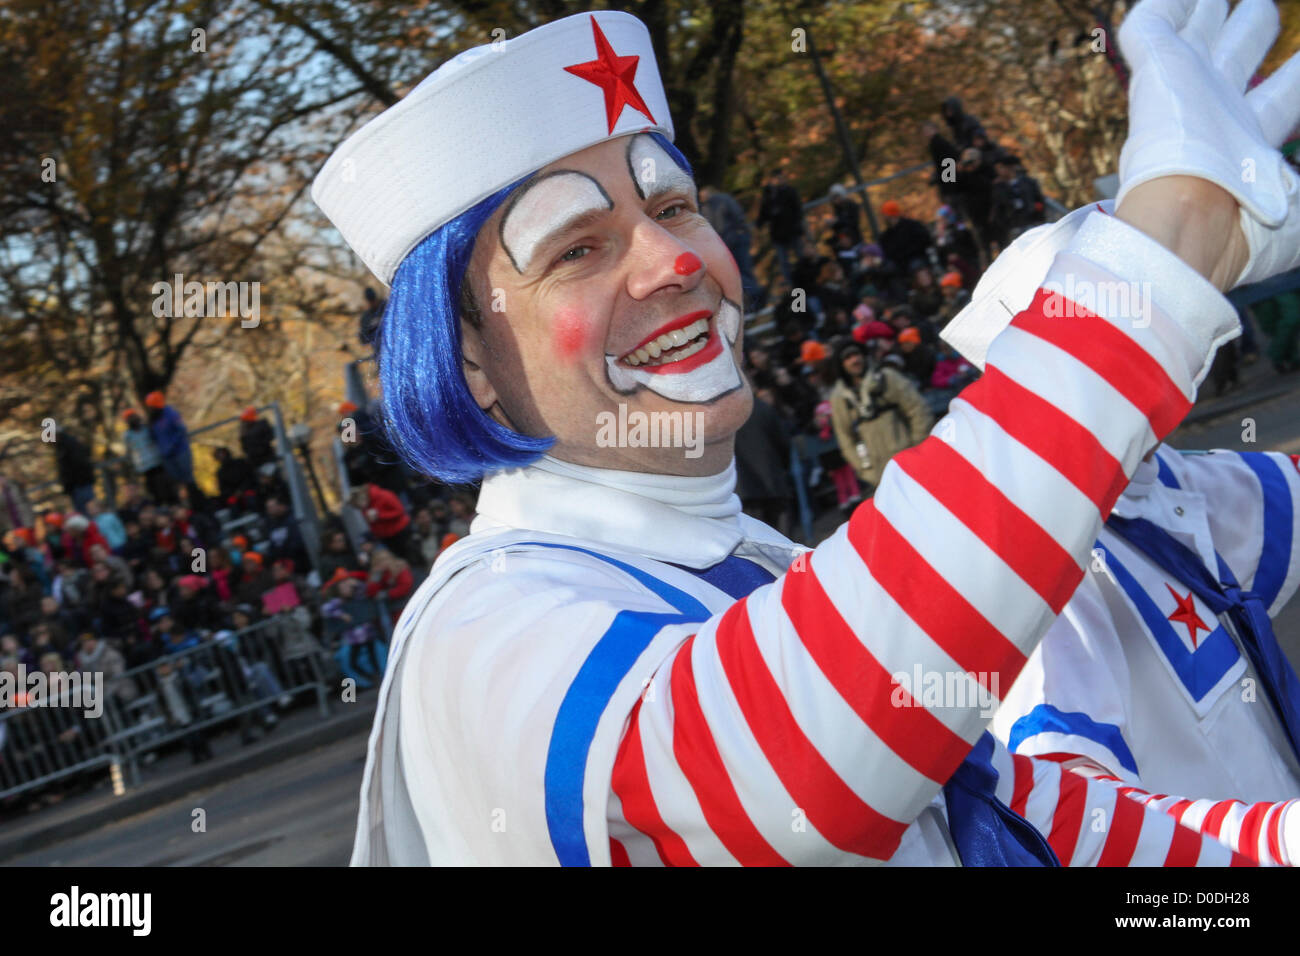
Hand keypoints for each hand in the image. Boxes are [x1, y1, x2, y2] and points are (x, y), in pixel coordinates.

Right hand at [1115, 0, 1299, 287]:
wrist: (1187, 219)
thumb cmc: (1240, 224)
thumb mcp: (1299, 219)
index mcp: (1249, 139)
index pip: (1279, 94)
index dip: (1297, 74)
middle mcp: (1218, 110)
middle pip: (1239, 51)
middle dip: (1249, 28)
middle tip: (1256, 8)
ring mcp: (1184, 89)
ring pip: (1198, 29)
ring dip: (1209, 10)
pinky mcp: (1155, 71)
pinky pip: (1154, 24)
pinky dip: (1166, 7)